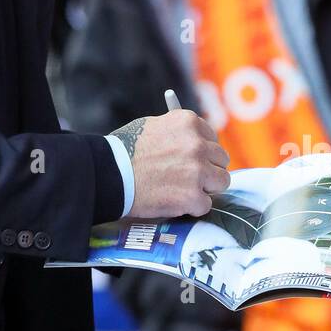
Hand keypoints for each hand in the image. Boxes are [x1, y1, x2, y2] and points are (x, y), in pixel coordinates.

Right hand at [111, 108, 229, 219]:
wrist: (109, 173)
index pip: (212, 139)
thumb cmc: (125, 150)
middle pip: (221, 160)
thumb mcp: (154, 126)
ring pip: (221, 182)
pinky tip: (173, 201)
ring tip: (182, 190)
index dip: (203, 152)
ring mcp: (197, 171)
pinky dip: (191, 207)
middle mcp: (198, 145)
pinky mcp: (192, 197)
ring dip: (205, 188)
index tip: (193, 159)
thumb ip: (179, 133)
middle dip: (208, 169)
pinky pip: (205, 205)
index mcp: (189, 123)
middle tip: (189, 177)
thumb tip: (196, 140)